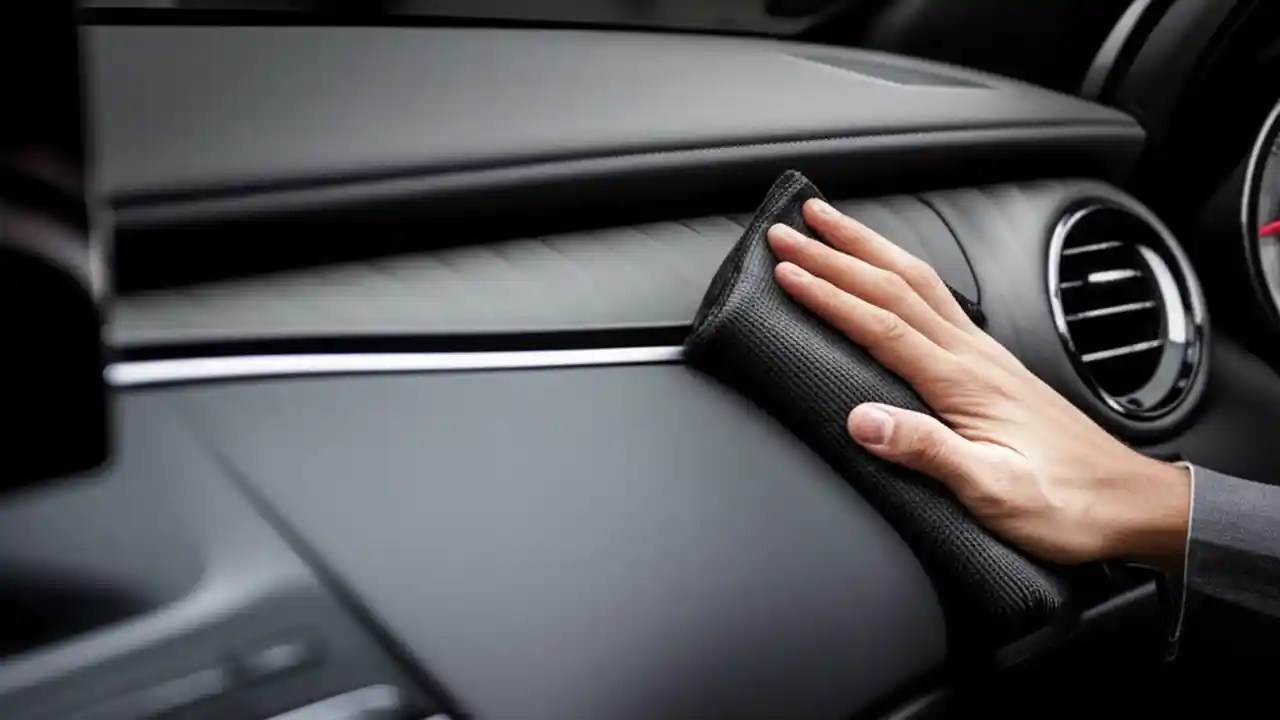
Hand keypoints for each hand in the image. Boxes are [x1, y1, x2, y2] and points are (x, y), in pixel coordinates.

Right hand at [767, 198, 1190, 571]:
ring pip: (916, 280)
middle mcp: (972, 355)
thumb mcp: (995, 492)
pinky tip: (888, 267)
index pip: (881, 325)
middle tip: (788, 230)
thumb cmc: (1065, 504)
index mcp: (963, 383)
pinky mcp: (991, 364)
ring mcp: (983, 354)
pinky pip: (935, 297)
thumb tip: (862, 420)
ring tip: (828, 222)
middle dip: (835, 254)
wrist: (1127, 504)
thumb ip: (928, 451)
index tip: (787, 273)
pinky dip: (899, 270)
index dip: (830, 295)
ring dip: (867, 247)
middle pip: (893, 286)